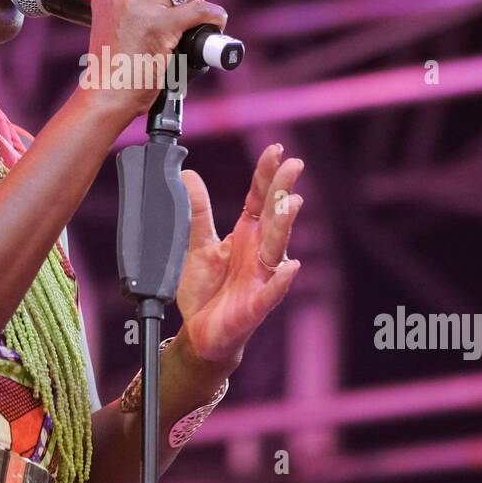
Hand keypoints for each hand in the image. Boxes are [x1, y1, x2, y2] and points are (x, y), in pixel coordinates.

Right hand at [79, 0, 227, 121]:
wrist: (105, 99)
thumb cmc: (114, 75)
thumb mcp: (118, 33)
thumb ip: (136, 17)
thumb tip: (176, 13)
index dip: (169, 1)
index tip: (176, 17)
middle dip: (184, 5)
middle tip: (187, 29)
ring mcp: (140, 9)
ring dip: (196, 12)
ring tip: (195, 33)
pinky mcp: (159, 26)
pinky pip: (199, 11)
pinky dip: (213, 17)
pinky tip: (217, 25)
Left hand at [175, 144, 304, 365]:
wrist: (200, 332)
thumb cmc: (206, 290)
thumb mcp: (197, 245)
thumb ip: (197, 212)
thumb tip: (189, 175)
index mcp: (246, 235)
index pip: (260, 199)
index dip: (267, 175)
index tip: (276, 150)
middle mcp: (259, 252)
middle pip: (274, 216)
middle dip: (283, 190)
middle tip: (293, 165)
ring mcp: (261, 278)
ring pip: (276, 247)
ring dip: (285, 225)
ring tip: (291, 203)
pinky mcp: (256, 305)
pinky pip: (271, 291)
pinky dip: (281, 280)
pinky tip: (289, 266)